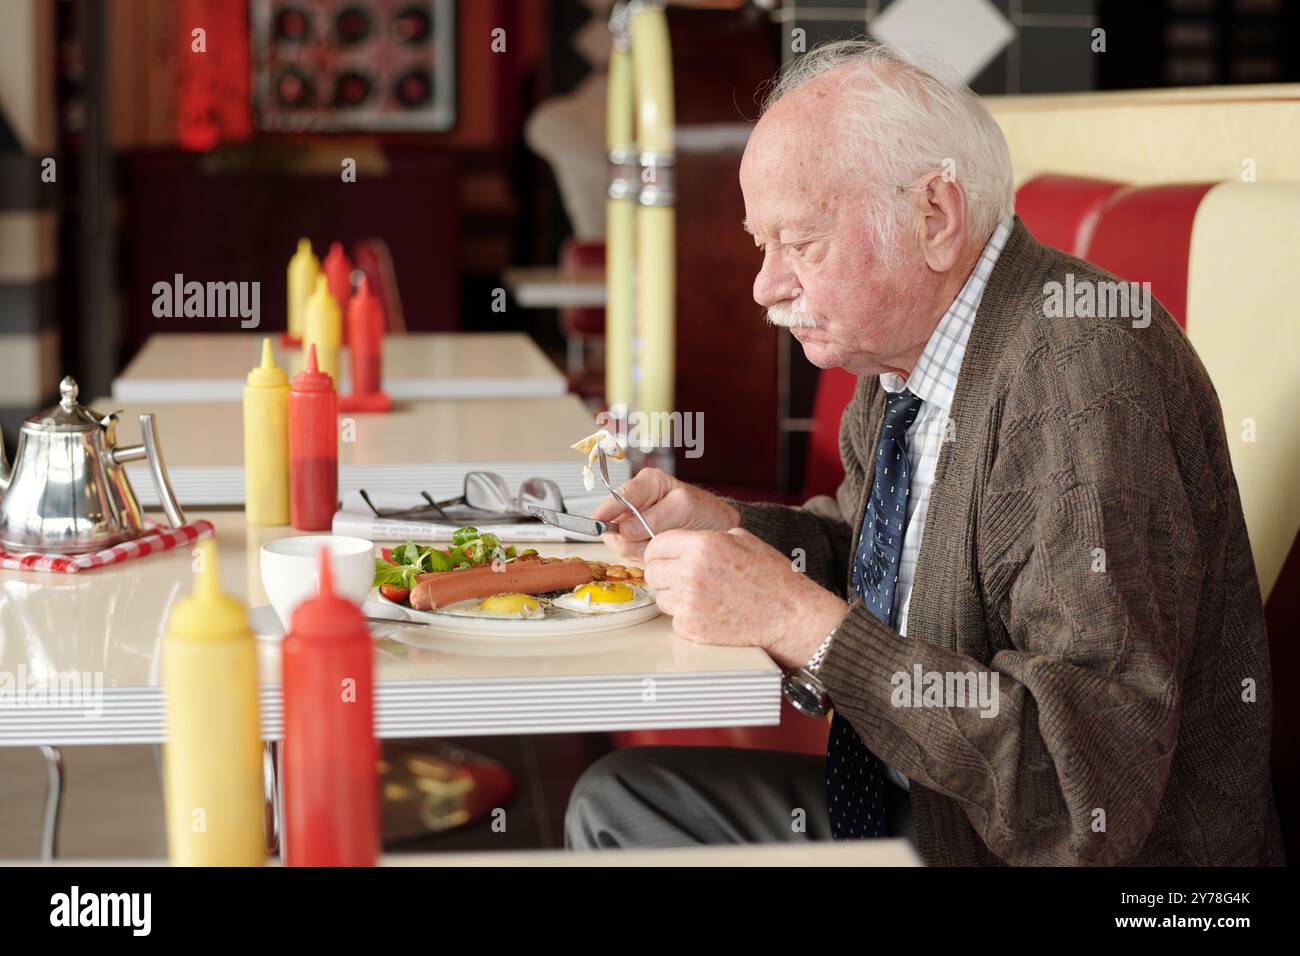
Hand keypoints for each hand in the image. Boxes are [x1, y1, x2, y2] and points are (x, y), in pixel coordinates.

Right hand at [592, 468, 739, 559]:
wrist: (718, 530)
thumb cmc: (705, 512)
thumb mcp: (683, 508)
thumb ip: (653, 518)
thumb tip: (624, 529)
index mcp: (647, 483)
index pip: (617, 496)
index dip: (605, 511)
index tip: (598, 523)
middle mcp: (636, 501)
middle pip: (612, 523)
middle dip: (630, 537)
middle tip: (652, 541)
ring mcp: (634, 522)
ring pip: (619, 542)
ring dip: (638, 549)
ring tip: (662, 543)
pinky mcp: (637, 540)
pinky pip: (629, 553)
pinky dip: (642, 556)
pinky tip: (658, 551)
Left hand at [642, 527, 847, 668]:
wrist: (790, 616)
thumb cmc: (773, 579)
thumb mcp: (742, 540)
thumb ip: (707, 538)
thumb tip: (684, 541)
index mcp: (703, 546)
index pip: (657, 545)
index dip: (660, 551)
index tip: (664, 557)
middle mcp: (691, 573)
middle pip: (652, 572)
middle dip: (664, 573)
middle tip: (681, 577)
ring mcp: (689, 603)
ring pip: (660, 597)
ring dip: (674, 596)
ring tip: (702, 595)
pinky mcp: (692, 628)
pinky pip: (674, 619)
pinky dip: (687, 617)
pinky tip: (709, 611)